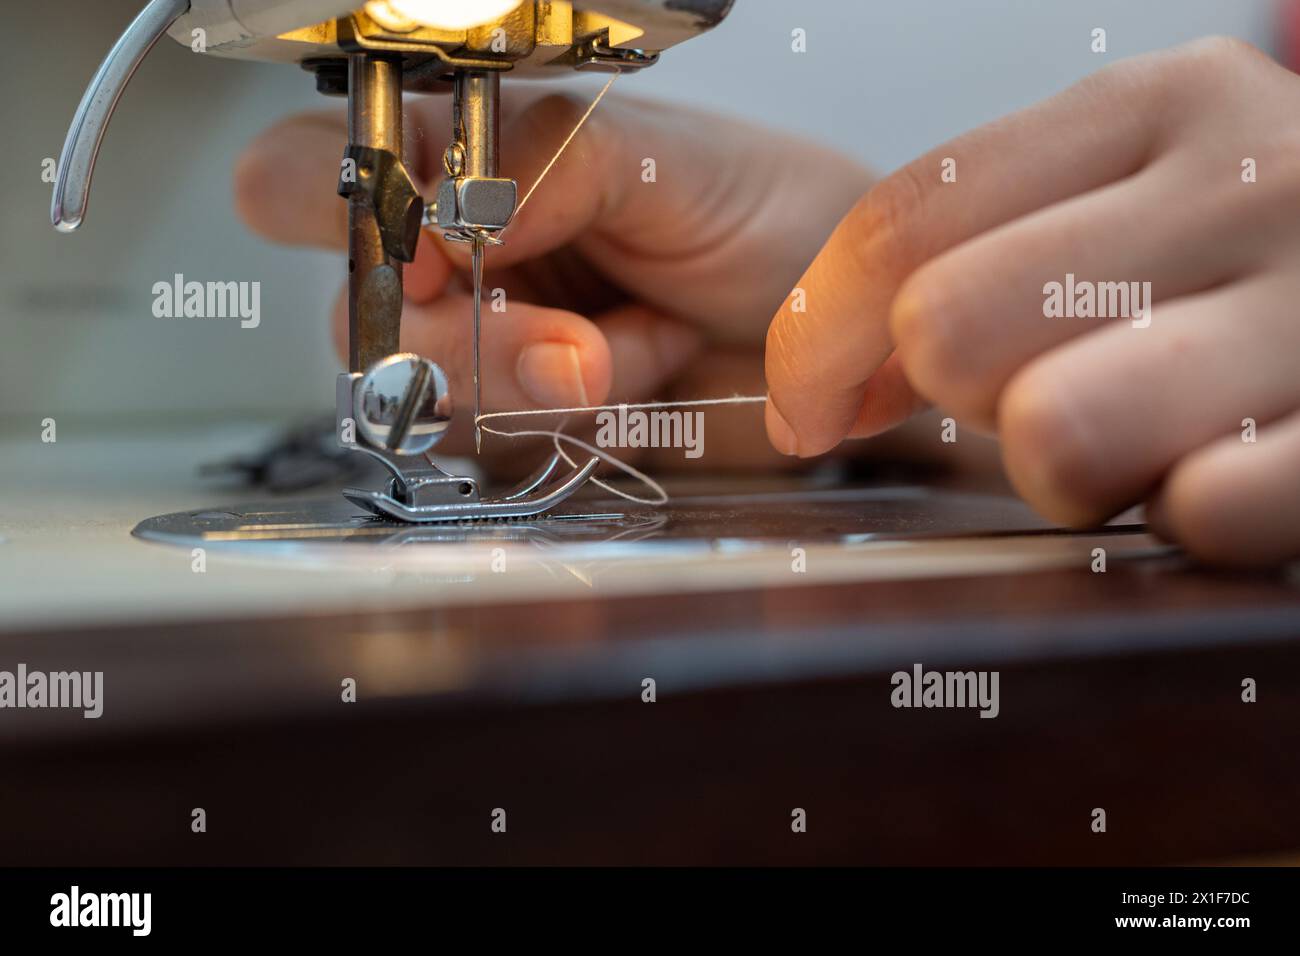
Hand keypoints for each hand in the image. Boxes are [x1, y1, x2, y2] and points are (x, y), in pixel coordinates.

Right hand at [234, 88, 871, 471]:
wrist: (843, 334)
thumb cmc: (770, 216)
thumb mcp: (665, 158)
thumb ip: (544, 160)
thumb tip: (441, 212)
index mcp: (467, 159)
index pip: (322, 174)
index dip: (358, 221)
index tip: (445, 256)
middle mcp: (459, 256)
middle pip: (355, 312)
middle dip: (467, 339)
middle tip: (576, 343)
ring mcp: (486, 347)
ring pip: (416, 397)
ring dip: (534, 388)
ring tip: (639, 349)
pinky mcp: (524, 425)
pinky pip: (486, 454)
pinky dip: (567, 431)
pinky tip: (641, 384)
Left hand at [765, 37, 1299, 564]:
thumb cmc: (1267, 258)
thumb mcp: (1136, 199)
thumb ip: (978, 253)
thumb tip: (819, 382)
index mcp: (1160, 107)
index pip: (901, 222)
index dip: (821, 337)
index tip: (812, 409)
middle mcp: (1252, 177)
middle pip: (952, 325)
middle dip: (961, 397)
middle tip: (1032, 403)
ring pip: (1054, 429)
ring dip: (1060, 468)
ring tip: (1131, 447)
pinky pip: (1208, 512)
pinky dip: (1183, 517)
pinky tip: (1219, 478)